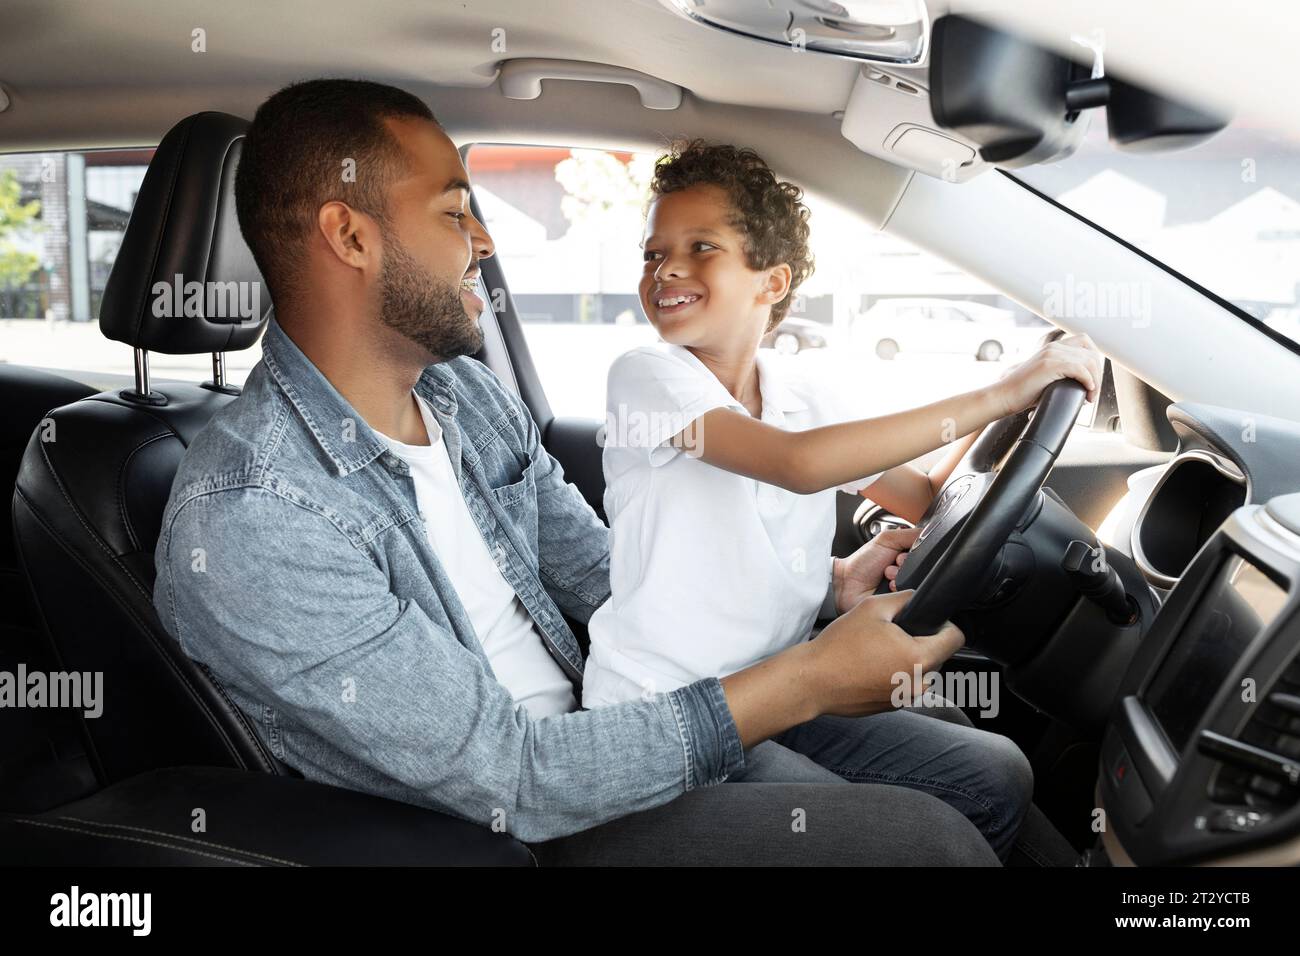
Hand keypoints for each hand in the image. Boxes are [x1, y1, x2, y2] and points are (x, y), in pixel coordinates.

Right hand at [807, 589, 964, 717]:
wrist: (813, 681)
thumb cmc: (839, 647)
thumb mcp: (872, 608)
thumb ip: (904, 599)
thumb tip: (919, 598)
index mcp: (919, 658)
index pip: (956, 639)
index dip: (945, 624)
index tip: (927, 620)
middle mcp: (917, 683)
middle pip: (939, 655)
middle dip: (923, 641)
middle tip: (893, 633)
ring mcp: (905, 698)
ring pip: (922, 671)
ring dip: (910, 659)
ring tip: (880, 650)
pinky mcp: (892, 706)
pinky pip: (904, 684)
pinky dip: (895, 674)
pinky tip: (871, 666)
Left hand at [835, 526, 919, 610]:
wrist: (846, 584)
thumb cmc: (862, 561)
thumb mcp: (887, 539)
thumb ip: (910, 534)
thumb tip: (929, 532)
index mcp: (907, 554)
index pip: (924, 552)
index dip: (916, 552)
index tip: (902, 552)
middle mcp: (908, 571)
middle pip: (922, 567)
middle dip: (906, 564)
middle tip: (894, 562)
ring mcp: (905, 586)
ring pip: (917, 581)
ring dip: (901, 577)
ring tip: (887, 575)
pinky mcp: (901, 601)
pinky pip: (910, 596)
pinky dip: (899, 589)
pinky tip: (888, 586)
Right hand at [992, 332, 1103, 416]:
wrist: (1004, 396)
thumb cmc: (1023, 392)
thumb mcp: (1046, 376)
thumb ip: (1062, 372)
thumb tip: (1085, 383)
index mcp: (1053, 347)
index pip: (1086, 343)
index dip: (1095, 360)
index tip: (1093, 378)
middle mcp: (1053, 347)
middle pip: (1091, 352)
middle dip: (1098, 373)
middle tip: (1093, 391)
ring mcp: (1051, 354)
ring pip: (1089, 361)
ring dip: (1095, 380)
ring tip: (1090, 395)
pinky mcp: (1049, 365)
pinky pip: (1080, 369)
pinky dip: (1089, 381)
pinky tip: (1086, 391)